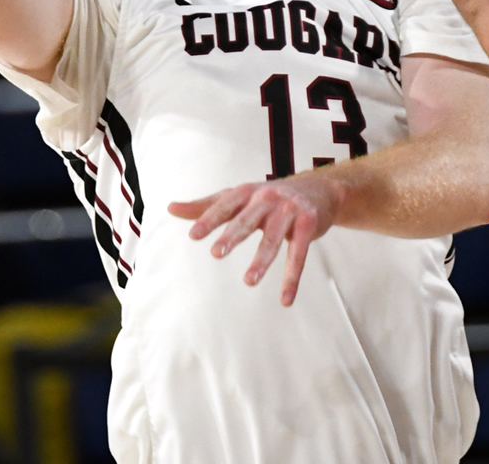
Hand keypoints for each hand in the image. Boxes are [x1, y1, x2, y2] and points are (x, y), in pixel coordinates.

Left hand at [169, 169, 342, 305]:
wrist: (319, 188)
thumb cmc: (270, 196)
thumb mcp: (239, 196)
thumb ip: (206, 205)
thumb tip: (170, 208)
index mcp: (247, 192)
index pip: (225, 205)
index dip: (209, 219)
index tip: (193, 235)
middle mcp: (268, 198)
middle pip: (247, 219)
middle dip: (232, 235)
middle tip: (216, 253)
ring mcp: (289, 211)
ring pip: (274, 239)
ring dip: (262, 260)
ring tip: (249, 281)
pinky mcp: (308, 225)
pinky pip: (299, 254)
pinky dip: (292, 278)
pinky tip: (285, 299)